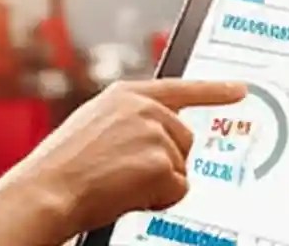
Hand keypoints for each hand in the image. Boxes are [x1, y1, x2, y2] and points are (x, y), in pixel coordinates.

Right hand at [8, 78, 247, 238]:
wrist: (48, 190)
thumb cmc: (62, 167)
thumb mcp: (94, 126)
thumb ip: (128, 121)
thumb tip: (157, 136)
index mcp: (126, 95)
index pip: (180, 89)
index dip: (214, 90)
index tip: (240, 89)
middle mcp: (145, 108)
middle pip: (185, 141)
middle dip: (165, 163)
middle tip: (124, 175)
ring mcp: (155, 134)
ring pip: (181, 167)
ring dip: (157, 183)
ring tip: (117, 183)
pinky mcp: (162, 163)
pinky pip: (177, 190)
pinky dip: (157, 200)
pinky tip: (126, 194)